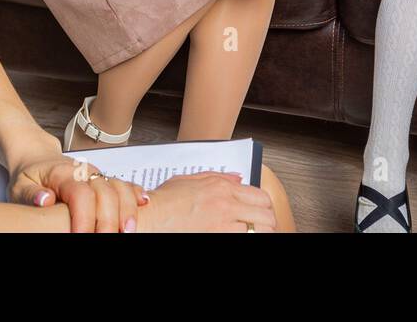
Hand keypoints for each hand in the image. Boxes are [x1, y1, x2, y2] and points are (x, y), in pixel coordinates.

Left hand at [8, 155, 147, 232]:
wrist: (38, 157)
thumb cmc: (29, 175)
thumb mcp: (20, 186)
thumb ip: (30, 194)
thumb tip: (44, 200)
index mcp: (64, 174)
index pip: (81, 194)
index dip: (84, 217)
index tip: (80, 236)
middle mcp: (85, 172)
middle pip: (106, 193)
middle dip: (110, 220)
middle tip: (107, 240)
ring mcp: (97, 175)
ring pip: (120, 188)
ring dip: (128, 209)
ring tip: (129, 230)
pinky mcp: (105, 180)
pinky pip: (125, 184)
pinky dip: (136, 194)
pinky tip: (144, 204)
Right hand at [135, 171, 276, 232]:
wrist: (150, 218)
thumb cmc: (164, 201)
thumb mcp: (189, 179)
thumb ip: (218, 177)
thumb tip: (238, 178)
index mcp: (222, 187)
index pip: (260, 196)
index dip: (264, 206)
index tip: (262, 212)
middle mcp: (226, 204)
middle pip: (265, 215)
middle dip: (266, 222)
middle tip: (261, 227)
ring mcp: (224, 224)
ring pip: (259, 231)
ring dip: (258, 232)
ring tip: (251, 233)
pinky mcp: (219, 237)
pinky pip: (243, 238)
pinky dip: (245, 237)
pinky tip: (239, 236)